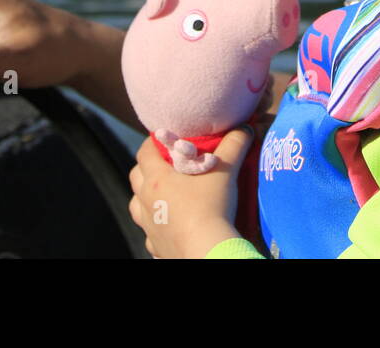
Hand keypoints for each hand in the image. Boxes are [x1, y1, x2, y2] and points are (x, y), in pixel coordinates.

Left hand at [127, 127, 252, 258]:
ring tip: (165, 196)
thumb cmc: (213, 207)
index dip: (153, 142)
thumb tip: (244, 127)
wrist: (208, 250)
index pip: (144, 152)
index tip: (165, 140)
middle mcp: (146, 202)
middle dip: (148, 168)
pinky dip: (158, 227)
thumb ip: (234, 145)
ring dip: (146, 198)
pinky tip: (172, 226)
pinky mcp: (155, 245)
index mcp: (156, 180)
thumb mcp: (225, 171)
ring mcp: (148, 225)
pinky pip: (150, 233)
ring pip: (136, 206)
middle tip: (167, 166)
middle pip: (135, 177)